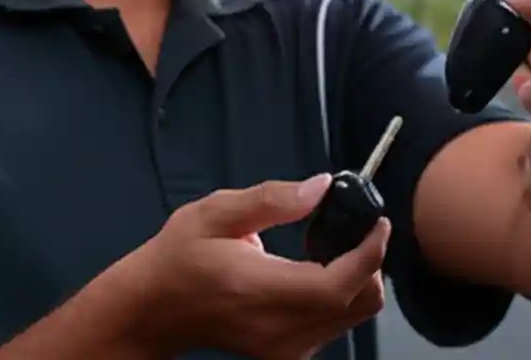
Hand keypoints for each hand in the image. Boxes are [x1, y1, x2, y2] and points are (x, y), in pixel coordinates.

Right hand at [127, 175, 390, 359]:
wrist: (153, 310)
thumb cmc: (179, 256)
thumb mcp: (215, 212)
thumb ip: (272, 199)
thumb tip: (321, 187)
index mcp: (259, 291)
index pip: (337, 284)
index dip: (369, 253)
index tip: (377, 222)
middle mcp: (279, 330)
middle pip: (359, 303)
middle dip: (368, 262)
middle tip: (352, 227)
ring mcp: (285, 351)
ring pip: (355, 316)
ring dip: (357, 277)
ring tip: (328, 247)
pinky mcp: (288, 357)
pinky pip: (336, 325)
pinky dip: (340, 295)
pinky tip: (313, 271)